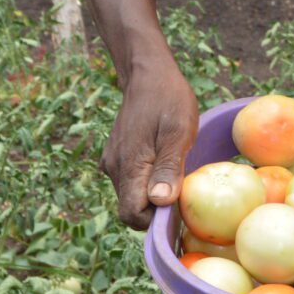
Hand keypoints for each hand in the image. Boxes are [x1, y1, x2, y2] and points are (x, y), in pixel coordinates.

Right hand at [103, 55, 198, 228]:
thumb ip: (168, 166)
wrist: (148, 74)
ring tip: (175, 167)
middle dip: (156, 207)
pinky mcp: (116, 157)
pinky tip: (164, 161)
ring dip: (152, 192)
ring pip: (131, 195)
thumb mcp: (178, 131)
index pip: (131, 214)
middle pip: (131, 208)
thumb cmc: (168, 99)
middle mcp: (113, 168)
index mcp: (128, 165)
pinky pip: (130, 181)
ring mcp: (112, 163)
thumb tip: (160, 202)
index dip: (154, 220)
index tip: (177, 204)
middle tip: (182, 185)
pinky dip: (147, 181)